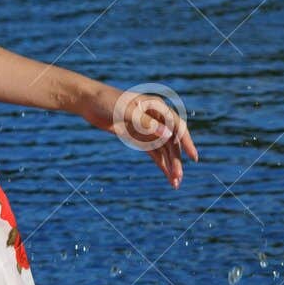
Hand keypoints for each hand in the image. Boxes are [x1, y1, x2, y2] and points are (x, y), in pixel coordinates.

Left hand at [82, 83, 198, 187]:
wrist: (91, 103)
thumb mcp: (127, 112)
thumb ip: (147, 123)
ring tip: (176, 183)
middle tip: (179, 177)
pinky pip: (155, 153)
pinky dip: (161, 164)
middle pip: (172, 142)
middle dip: (176, 160)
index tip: (193, 157)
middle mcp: (157, 119)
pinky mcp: (140, 139)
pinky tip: (168, 177)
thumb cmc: (108, 101)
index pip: (177, 126)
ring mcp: (149, 130)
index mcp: (157, 107)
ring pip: (165, 150)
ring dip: (170, 165)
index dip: (186, 142)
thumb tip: (168, 136)